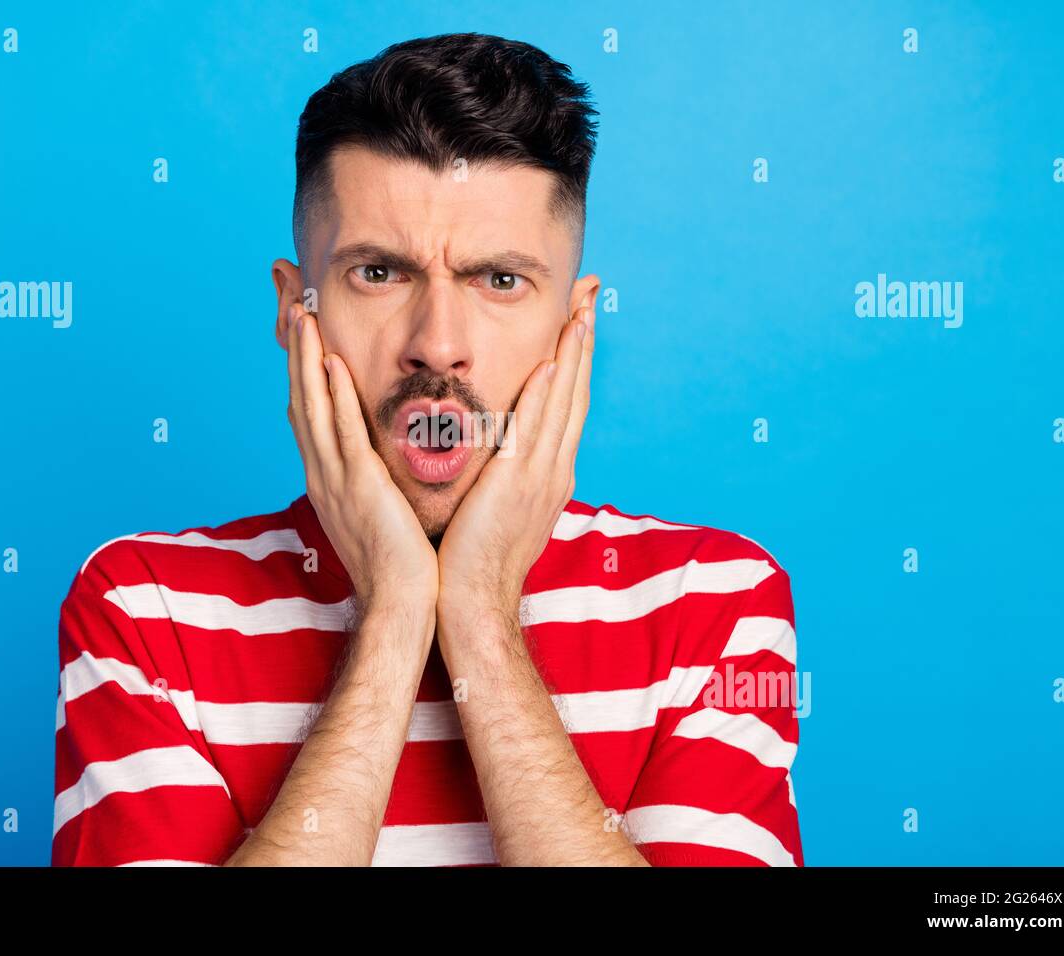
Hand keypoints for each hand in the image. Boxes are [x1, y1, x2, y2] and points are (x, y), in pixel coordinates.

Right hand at [285, 303, 438, 612]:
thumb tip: (380, 448)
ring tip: (302, 313)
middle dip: (294, 348)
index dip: (302, 365)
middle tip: (288, 298)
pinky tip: (333, 363)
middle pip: (300, 397)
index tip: (301, 323)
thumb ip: (373, 472)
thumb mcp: (379, 505)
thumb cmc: (400, 559)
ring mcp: (335, 479)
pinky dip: (334, 396)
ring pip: (313, 407)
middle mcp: (322, 472)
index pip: (309, 408)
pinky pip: (342, 433)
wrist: (403, 603)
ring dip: (306, 359)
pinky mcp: (359, 487)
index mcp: (329, 475)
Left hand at [436, 305, 594, 621]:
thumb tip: (501, 443)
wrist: (473, 601)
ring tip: (579, 312)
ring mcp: (538, 476)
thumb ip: (505, 469)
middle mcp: (553, 468)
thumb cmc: (476, 558)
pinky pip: (532, 433)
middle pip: (575, 392)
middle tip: (591, 294)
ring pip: (562, 404)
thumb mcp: (499, 503)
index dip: (575, 358)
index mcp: (549, 470)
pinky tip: (548, 366)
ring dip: (571, 356)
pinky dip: (544, 398)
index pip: (567, 401)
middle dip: (583, 341)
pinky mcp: (515, 486)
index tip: (579, 318)